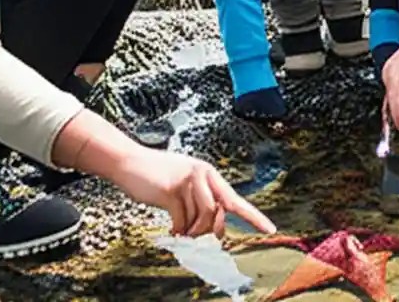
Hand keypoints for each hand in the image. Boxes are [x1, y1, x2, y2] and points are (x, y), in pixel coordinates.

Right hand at [108, 147, 275, 237]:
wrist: (128, 161)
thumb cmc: (156, 176)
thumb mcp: (183, 183)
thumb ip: (199, 199)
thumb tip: (212, 227)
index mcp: (209, 173)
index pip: (235, 198)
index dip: (254, 216)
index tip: (270, 229)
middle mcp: (202, 175)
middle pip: (218, 212)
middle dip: (210, 230)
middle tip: (196, 235)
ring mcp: (187, 181)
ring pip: (201, 218)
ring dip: (191, 231)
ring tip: (181, 231)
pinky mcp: (171, 191)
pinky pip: (182, 220)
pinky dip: (178, 230)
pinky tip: (172, 230)